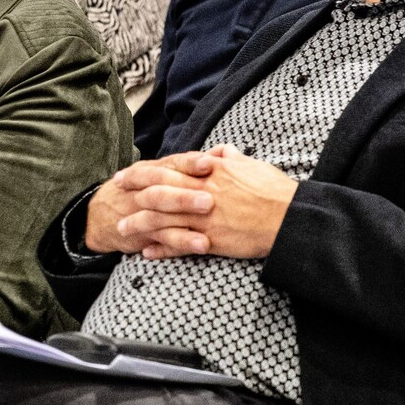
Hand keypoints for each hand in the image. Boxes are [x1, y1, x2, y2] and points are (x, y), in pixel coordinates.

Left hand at [94, 148, 298, 260]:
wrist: (289, 218)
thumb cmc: (275, 192)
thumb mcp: (252, 166)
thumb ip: (231, 158)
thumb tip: (220, 151)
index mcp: (210, 172)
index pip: (170, 166)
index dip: (146, 169)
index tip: (130, 172)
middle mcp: (202, 192)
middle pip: (158, 188)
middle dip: (133, 189)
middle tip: (115, 192)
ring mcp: (203, 218)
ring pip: (162, 218)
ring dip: (139, 223)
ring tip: (121, 228)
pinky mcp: (210, 240)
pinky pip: (179, 245)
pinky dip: (161, 249)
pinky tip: (147, 253)